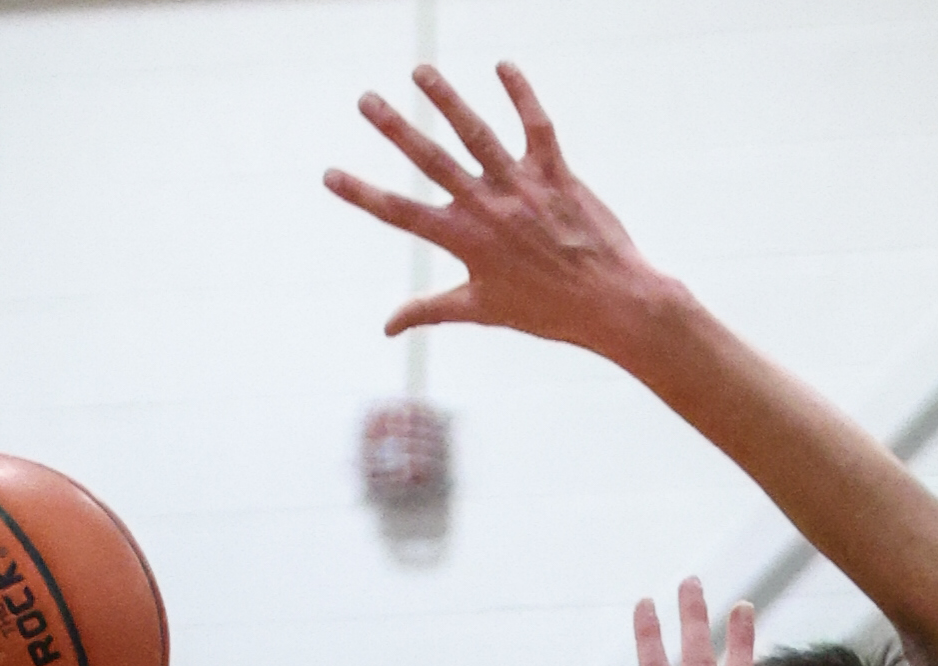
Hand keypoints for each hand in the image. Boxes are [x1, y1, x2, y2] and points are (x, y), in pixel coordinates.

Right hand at [324, 61, 652, 352]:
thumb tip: (386, 327)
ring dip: (447, 100)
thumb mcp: (482, 311)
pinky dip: (521, 94)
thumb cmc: (545, 312)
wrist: (609, 303)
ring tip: (420, 73)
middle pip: (433, 162)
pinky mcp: (556, 173)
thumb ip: (430, 309)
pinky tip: (502, 66)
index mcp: (465, 242)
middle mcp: (488, 209)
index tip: (329, 174)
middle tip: (365, 100)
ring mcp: (522, 188)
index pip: (401, 214)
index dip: (362, 193)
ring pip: (477, 134)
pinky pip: (536, 125)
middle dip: (395, 129)